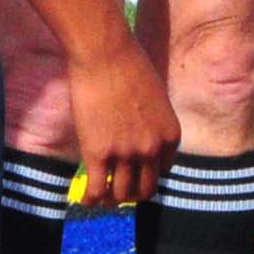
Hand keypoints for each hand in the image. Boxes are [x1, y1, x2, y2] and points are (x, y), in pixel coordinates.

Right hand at [62, 36, 178, 208]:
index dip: (147, 175)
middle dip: (132, 194)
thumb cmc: (127, 64)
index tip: (135, 176)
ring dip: (111, 200)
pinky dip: (90, 200)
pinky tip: (83, 200)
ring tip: (100, 197)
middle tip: (119, 192)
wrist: (104, 52)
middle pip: (145, 189)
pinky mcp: (97, 153)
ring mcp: (125, 153)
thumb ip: (152, 121)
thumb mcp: (154, 97)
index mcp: (170, 135)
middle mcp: (151, 149)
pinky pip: (96, 190)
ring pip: (120, 194)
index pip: (162, 171)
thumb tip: (140, 133)